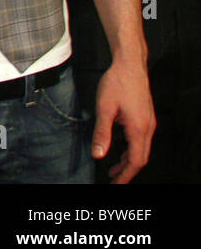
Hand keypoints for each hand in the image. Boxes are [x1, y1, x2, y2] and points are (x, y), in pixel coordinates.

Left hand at [92, 58, 153, 182]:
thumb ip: (102, 133)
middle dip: (126, 171)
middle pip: (140, 158)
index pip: (135, 161)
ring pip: (142, 149)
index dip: (125, 175)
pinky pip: (141, 140)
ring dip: (128, 160)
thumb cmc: (117, 83)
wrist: (130, 64)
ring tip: (114, 168)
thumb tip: (98, 155)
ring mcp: (149, 122)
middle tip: (113, 180)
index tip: (115, 184)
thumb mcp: (104, 108)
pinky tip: (120, 149)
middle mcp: (148, 128)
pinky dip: (131, 149)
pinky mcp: (146, 117)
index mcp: (139, 129)